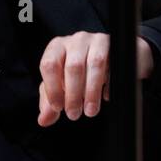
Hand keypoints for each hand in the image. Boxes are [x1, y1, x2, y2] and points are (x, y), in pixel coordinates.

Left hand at [37, 33, 153, 125]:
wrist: (108, 60)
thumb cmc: (78, 72)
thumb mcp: (61, 86)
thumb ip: (51, 102)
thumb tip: (44, 120)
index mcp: (58, 47)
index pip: (50, 64)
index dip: (53, 88)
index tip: (58, 107)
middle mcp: (77, 40)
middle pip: (73, 66)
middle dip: (73, 94)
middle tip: (74, 114)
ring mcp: (98, 41)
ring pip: (95, 64)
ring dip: (92, 92)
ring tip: (90, 110)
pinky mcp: (116, 47)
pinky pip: (113, 65)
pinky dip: (109, 84)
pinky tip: (105, 97)